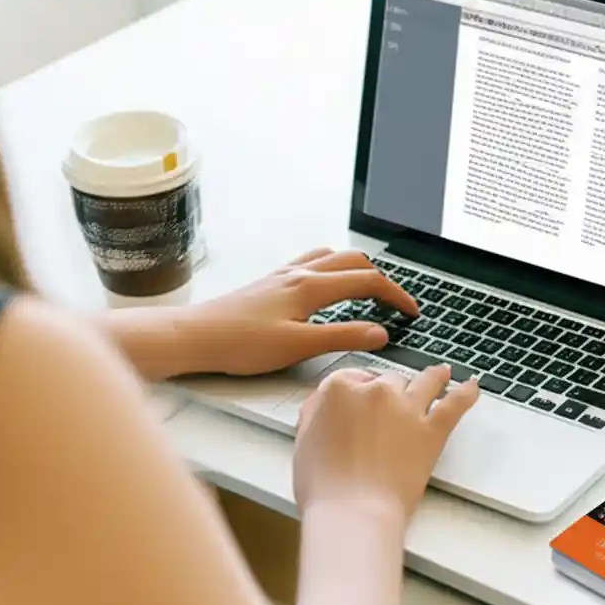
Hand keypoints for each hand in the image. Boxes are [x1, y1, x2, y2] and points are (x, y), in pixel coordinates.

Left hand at [180, 248, 417, 375]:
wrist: (193, 336)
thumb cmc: (238, 344)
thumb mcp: (297, 347)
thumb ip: (342, 337)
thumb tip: (380, 334)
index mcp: (311, 287)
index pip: (368, 281)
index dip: (396, 295)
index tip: (411, 313)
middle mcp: (299, 273)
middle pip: (355, 262)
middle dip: (383, 280)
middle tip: (396, 304)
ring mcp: (284, 274)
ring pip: (334, 257)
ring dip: (358, 270)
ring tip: (369, 293)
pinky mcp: (271, 282)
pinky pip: (312, 263)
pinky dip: (333, 270)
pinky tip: (328, 288)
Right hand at [293, 365, 478, 520]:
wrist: (354, 511)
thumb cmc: (324, 486)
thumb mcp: (303, 440)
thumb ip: (317, 413)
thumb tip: (326, 403)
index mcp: (339, 390)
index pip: (353, 379)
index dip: (359, 390)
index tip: (364, 398)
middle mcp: (376, 391)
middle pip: (389, 381)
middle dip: (392, 392)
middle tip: (393, 406)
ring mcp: (407, 408)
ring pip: (426, 381)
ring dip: (435, 376)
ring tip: (442, 374)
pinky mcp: (433, 429)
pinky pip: (456, 402)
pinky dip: (467, 393)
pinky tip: (473, 387)